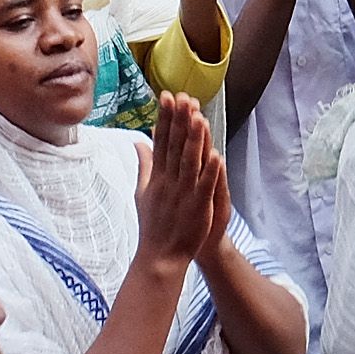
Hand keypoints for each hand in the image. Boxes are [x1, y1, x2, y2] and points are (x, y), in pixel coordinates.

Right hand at [133, 92, 222, 269]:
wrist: (159, 257)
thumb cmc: (154, 224)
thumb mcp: (143, 191)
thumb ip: (144, 166)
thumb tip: (139, 143)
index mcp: (157, 177)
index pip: (160, 141)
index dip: (164, 118)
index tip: (165, 97)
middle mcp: (168, 182)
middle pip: (174, 146)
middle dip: (178, 120)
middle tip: (181, 96)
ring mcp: (183, 194)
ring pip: (189, 162)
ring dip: (193, 140)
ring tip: (198, 117)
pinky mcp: (197, 207)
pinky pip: (205, 186)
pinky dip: (210, 171)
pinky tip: (216, 154)